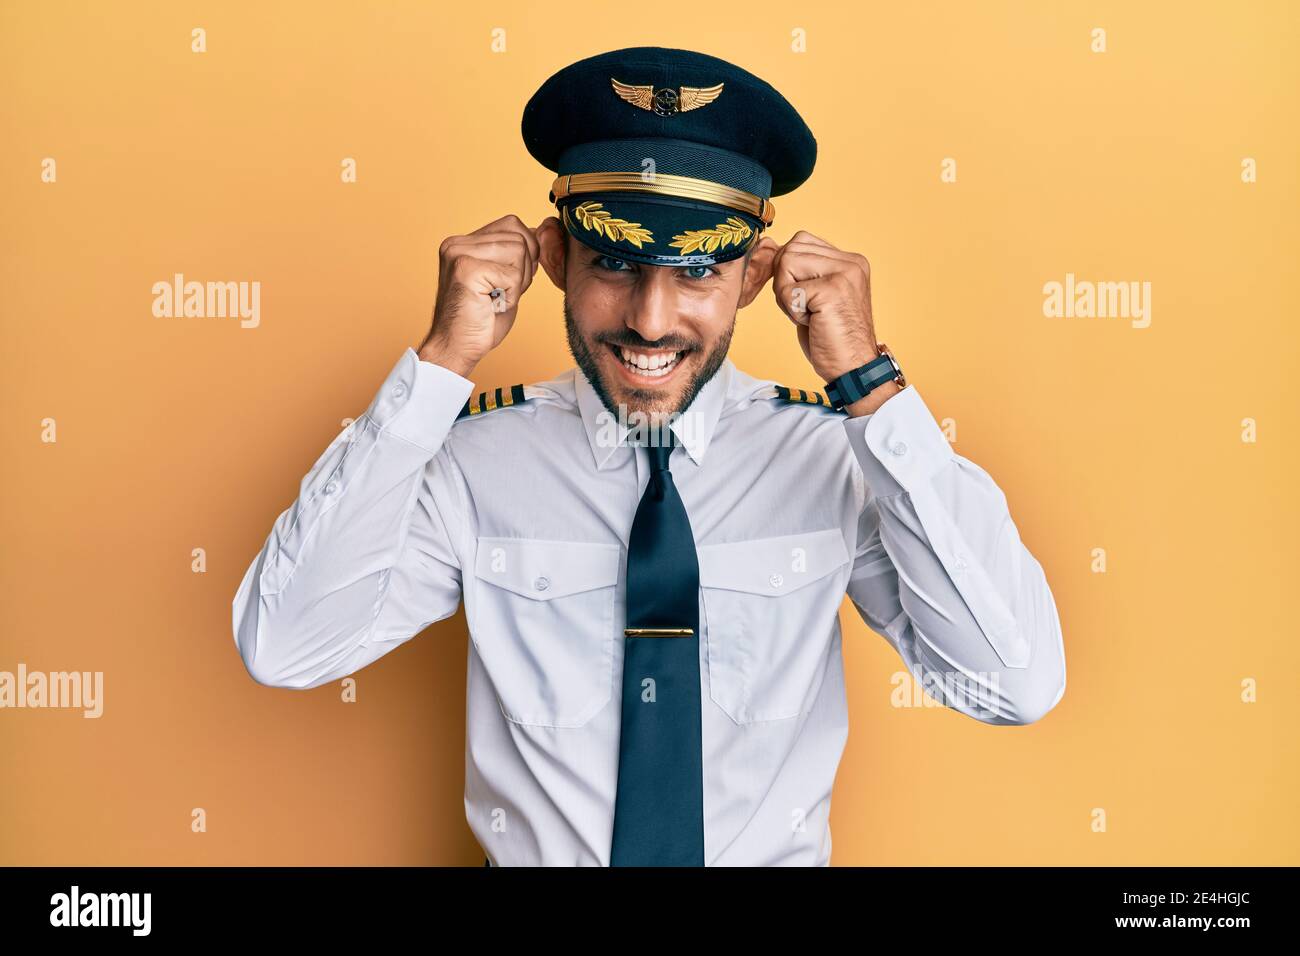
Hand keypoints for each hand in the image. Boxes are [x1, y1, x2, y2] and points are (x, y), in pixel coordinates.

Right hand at [417, 214, 542, 377]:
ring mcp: (459, 253)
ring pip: (519, 251)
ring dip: (517, 283)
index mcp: (464, 242)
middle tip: (500, 294)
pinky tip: (491, 306)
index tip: (508, 281)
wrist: (456, 349)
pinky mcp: (466, 269)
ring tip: (494, 298)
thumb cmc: (481, 320)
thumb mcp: (505, 279)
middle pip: (520, 237)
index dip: (525, 253)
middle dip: (523, 270)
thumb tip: (544, 231)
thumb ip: (517, 255)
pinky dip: (510, 296)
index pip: (513, 224)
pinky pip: (513, 275)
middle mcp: (457, 242)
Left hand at [761, 230, 901, 413]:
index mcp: (850, 261)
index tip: (805, 297)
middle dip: (785, 282)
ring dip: (787, 295)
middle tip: (806, 308)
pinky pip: (787, 290)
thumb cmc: (832, 338)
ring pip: (786, 263)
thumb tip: (770, 250)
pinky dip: (792, 311)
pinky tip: (812, 322)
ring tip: (810, 313)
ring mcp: (844, 274)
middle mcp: (851, 262)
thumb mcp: (818, 296)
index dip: (789, 270)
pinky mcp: (832, 290)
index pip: (801, 241)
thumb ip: (803, 271)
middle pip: (790, 249)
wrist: (853, 369)